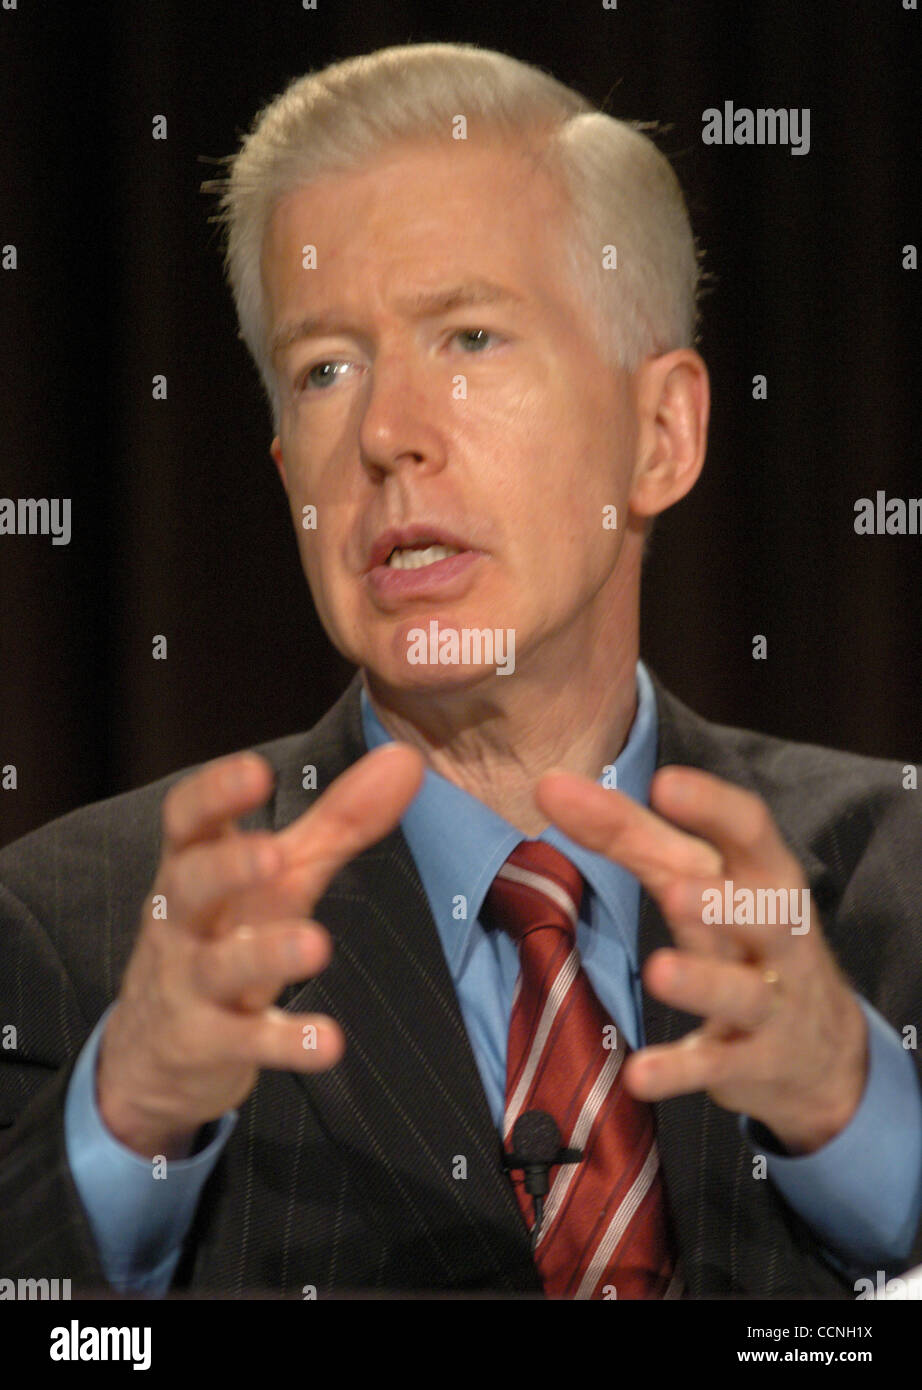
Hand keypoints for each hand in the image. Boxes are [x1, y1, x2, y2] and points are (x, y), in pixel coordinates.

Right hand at [97, 742, 423, 1158]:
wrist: (155, 1050)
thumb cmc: (228, 931)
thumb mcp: (278, 875)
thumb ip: (337, 820)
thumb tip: (406, 759)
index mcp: (194, 864)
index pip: (188, 820)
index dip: (214, 794)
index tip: (255, 770)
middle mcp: (183, 920)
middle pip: (191, 885)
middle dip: (228, 868)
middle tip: (274, 854)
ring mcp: (189, 984)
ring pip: (219, 965)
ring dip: (265, 954)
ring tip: (316, 945)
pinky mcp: (206, 1044)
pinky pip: (244, 1042)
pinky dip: (285, 1042)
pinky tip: (329, 1042)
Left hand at [534, 765, 867, 1153]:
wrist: (820, 1052)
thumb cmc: (742, 940)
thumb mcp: (699, 882)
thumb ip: (630, 835)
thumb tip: (550, 786)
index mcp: (763, 878)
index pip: (750, 831)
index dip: (712, 807)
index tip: (664, 783)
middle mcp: (777, 938)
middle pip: (763, 912)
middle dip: (723, 901)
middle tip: (677, 889)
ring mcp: (770, 1005)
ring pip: (742, 992)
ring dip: (703, 982)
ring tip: (660, 971)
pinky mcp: (753, 1064)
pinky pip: (717, 1067)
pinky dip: (680, 1071)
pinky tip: (640, 1074)